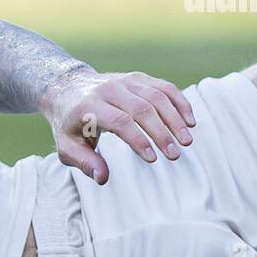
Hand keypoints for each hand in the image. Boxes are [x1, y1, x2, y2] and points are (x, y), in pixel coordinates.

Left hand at [41, 69, 195, 184]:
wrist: (66, 88)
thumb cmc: (69, 124)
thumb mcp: (67, 146)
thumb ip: (84, 162)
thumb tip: (103, 178)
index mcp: (89, 106)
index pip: (119, 121)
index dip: (138, 139)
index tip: (153, 159)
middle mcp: (109, 89)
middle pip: (142, 108)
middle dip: (161, 133)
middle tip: (175, 155)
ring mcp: (125, 81)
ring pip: (156, 96)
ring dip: (175, 118)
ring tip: (187, 141)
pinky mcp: (138, 78)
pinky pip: (163, 87)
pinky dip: (180, 103)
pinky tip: (190, 122)